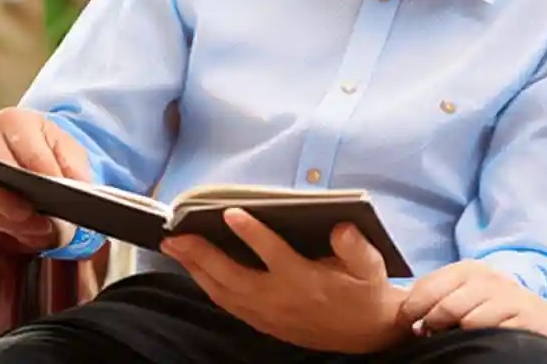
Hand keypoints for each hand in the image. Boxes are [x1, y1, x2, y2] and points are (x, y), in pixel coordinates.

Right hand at [0, 107, 91, 249]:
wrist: (29, 150)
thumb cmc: (49, 150)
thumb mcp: (69, 150)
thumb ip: (75, 165)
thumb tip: (79, 185)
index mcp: (13, 121)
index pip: (25, 146)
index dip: (41, 170)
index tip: (57, 191)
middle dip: (16, 202)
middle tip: (42, 224)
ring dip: (7, 220)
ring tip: (36, 233)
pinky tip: (19, 235)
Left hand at [161, 209, 407, 352]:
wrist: (367, 333)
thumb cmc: (366, 292)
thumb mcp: (372, 266)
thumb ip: (356, 246)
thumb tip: (341, 226)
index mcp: (307, 281)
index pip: (274, 255)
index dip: (252, 234)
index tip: (230, 213)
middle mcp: (282, 299)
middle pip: (233, 276)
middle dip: (202, 254)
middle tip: (176, 234)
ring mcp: (268, 314)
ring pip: (224, 292)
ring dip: (196, 269)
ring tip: (174, 246)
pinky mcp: (263, 322)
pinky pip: (228, 304)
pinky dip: (207, 286)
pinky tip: (194, 270)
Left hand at [399, 260, 546, 339]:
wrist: (545, 322)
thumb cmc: (496, 310)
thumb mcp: (467, 295)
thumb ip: (437, 298)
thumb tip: (404, 314)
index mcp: (466, 269)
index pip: (424, 287)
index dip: (411, 310)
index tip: (410, 325)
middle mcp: (485, 276)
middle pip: (440, 306)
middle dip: (432, 325)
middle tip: (434, 335)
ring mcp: (504, 294)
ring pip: (461, 319)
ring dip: (456, 333)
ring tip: (462, 335)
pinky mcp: (519, 313)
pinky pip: (484, 329)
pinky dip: (479, 337)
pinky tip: (484, 336)